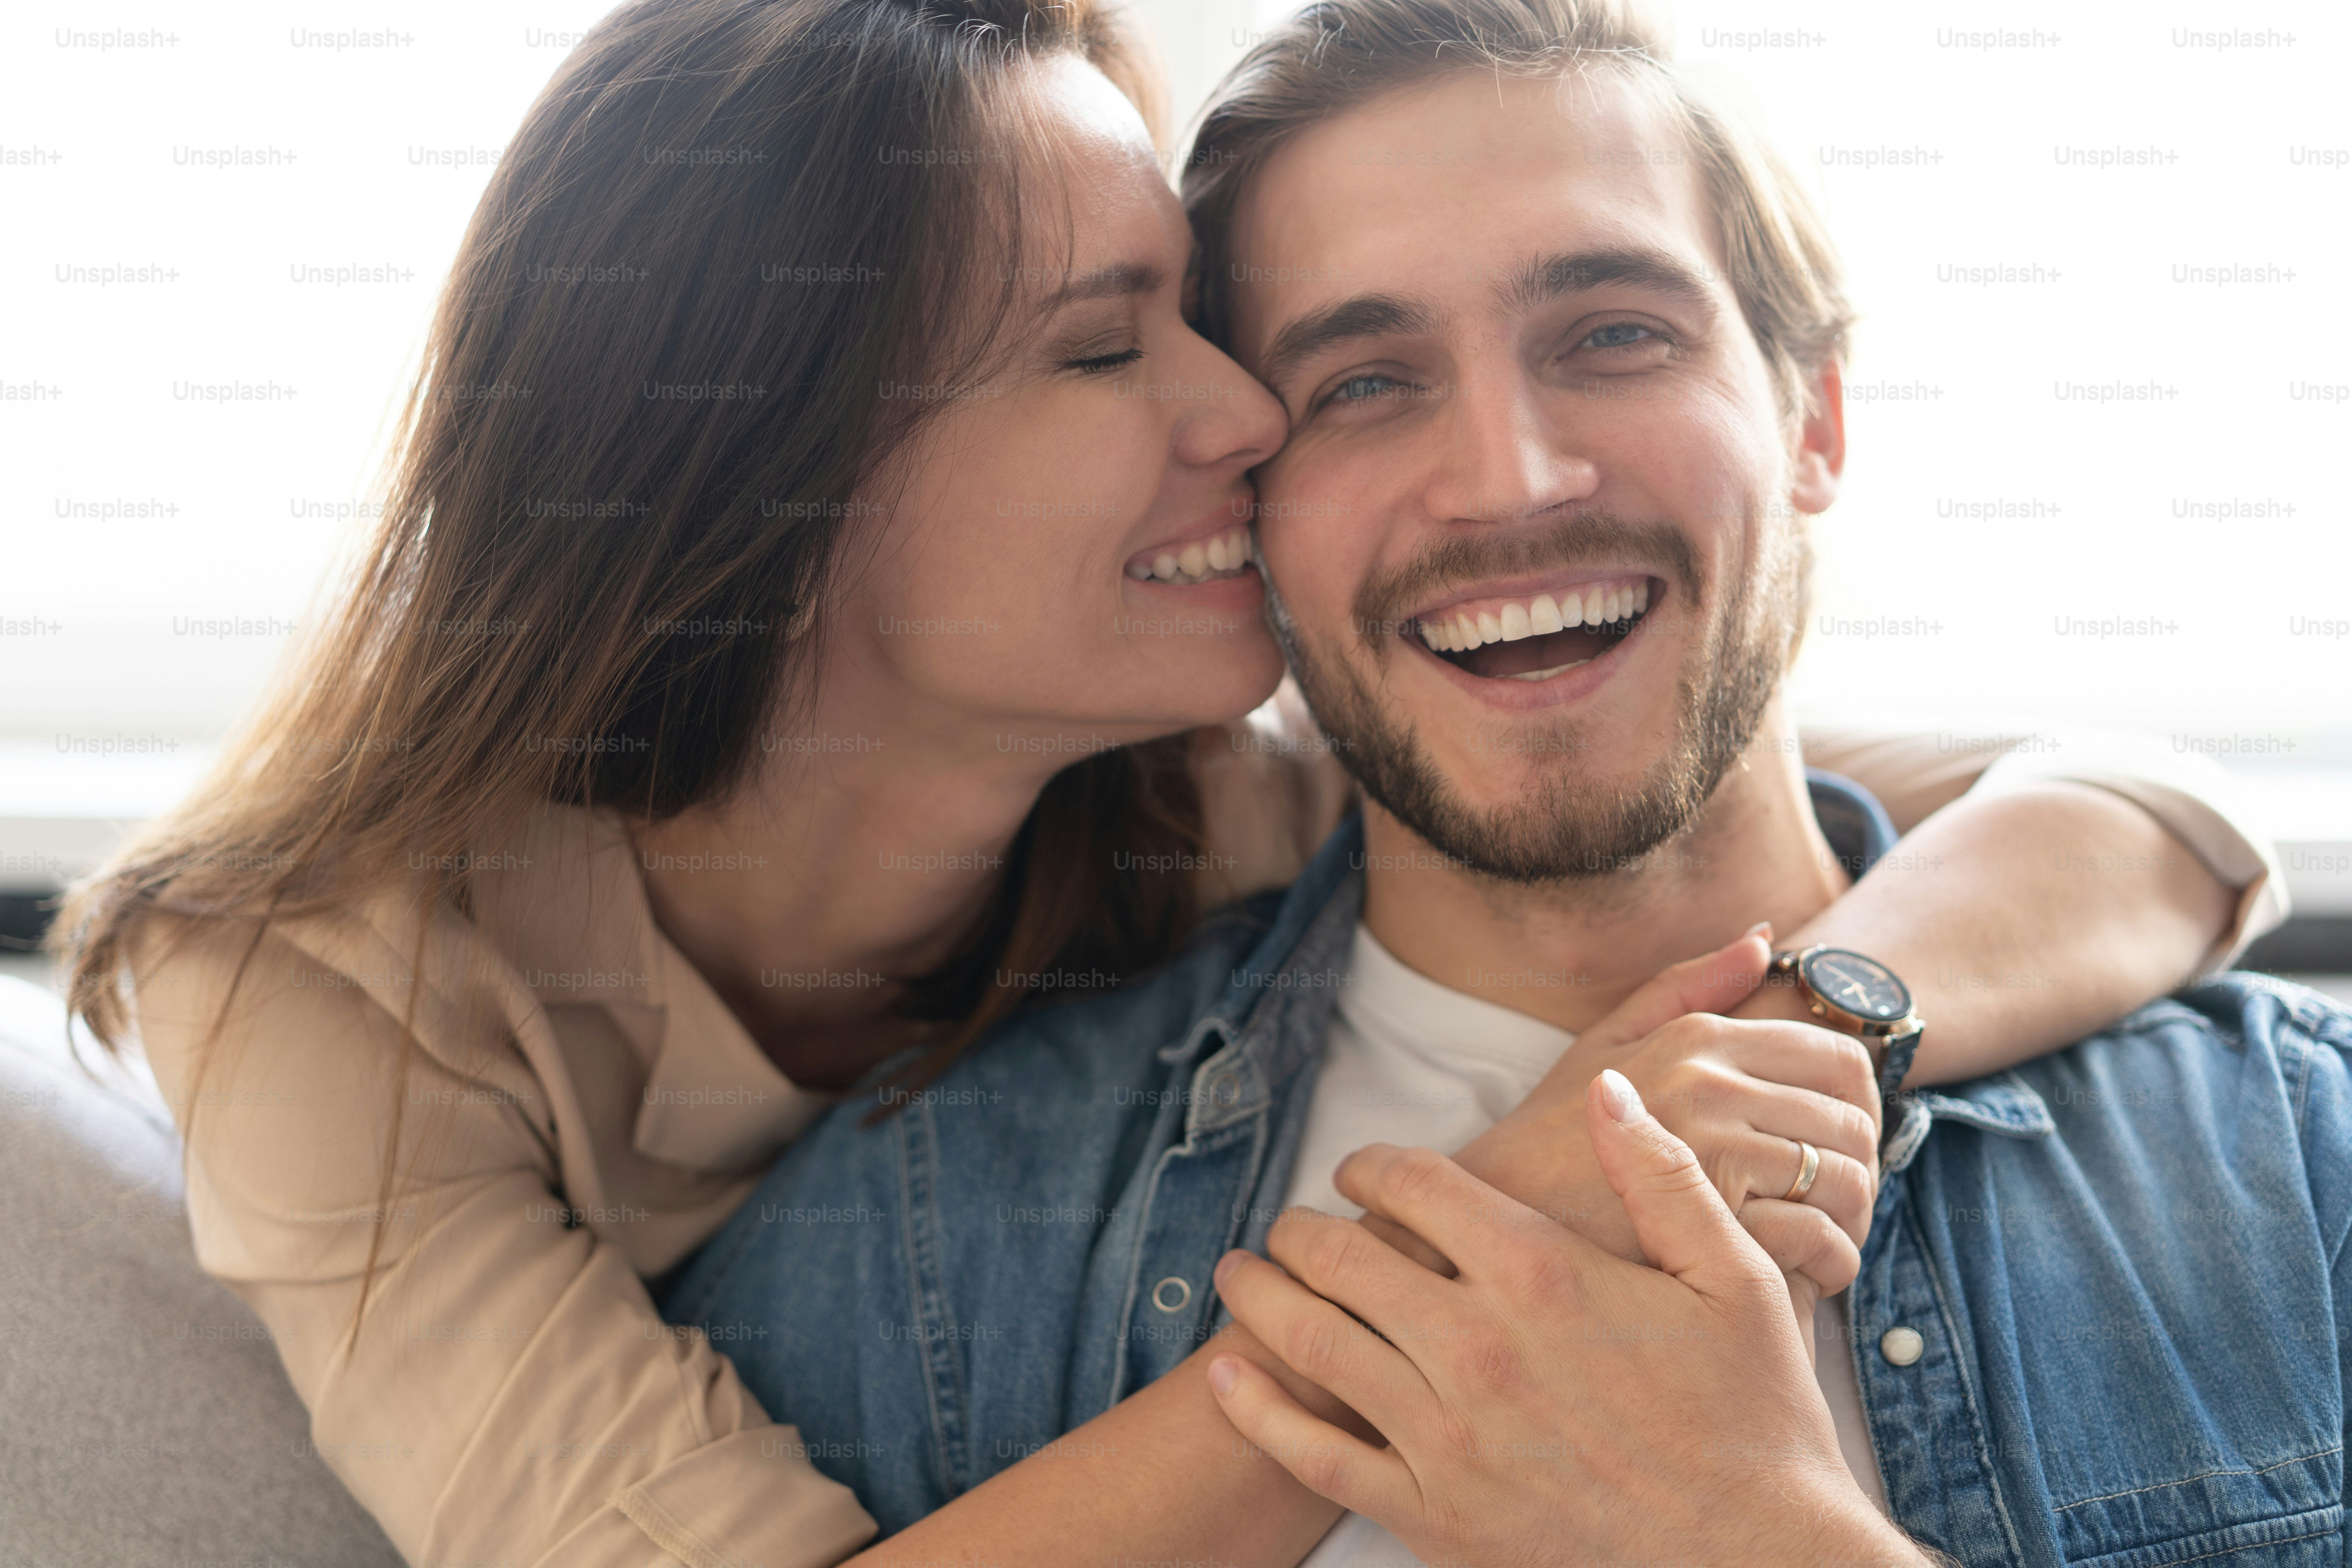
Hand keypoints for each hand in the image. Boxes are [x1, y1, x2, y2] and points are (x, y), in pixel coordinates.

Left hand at [1208, 1072, 1927, 1567]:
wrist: (1760, 1560)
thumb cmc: (1755, 1417)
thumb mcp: (1733, 1277)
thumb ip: (1662, 1173)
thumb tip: (1608, 1089)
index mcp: (1543, 1274)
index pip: (1416, 1186)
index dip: (1373, 1167)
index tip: (1359, 1170)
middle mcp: (1480, 1347)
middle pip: (1346, 1258)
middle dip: (1303, 1229)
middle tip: (1289, 1222)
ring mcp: (1449, 1436)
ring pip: (1316, 1343)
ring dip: (1261, 1298)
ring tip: (1237, 1274)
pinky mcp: (1436, 1515)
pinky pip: (1319, 1457)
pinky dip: (1261, 1412)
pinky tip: (1229, 1377)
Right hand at [1361, 930, 1882, 1329]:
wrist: (1482, 1228)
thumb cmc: (1544, 1143)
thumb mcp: (1604, 1047)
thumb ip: (1687, 987)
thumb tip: (1762, 938)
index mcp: (1697, 1040)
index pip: (1842, 1060)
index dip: (1861, 1111)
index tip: (1837, 1153)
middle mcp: (1711, 1084)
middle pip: (1855, 1125)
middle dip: (1862, 1175)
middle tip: (1832, 1214)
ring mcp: (1710, 1151)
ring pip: (1846, 1183)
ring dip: (1851, 1226)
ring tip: (1819, 1251)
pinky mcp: (1709, 1224)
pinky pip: (1818, 1241)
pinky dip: (1828, 1267)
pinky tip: (1800, 1281)